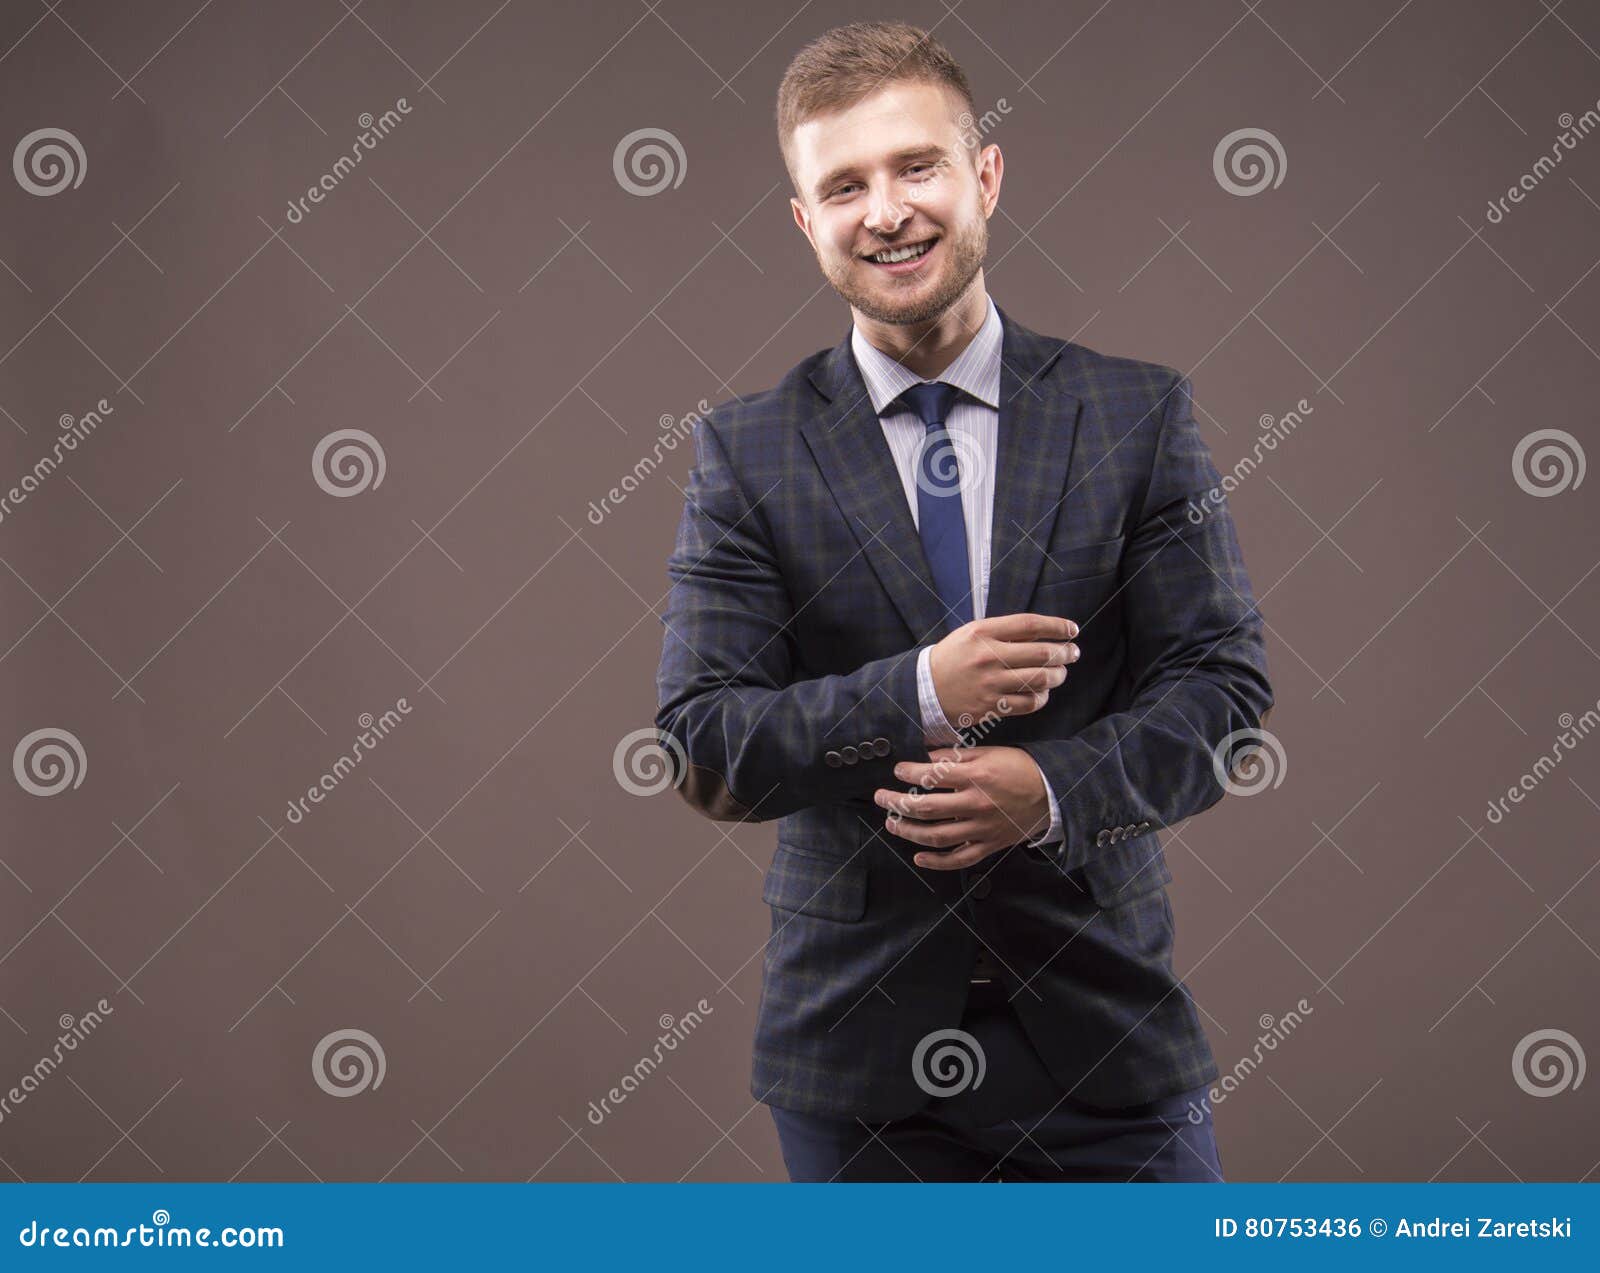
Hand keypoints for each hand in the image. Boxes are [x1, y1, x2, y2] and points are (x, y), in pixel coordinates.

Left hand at [874, 745, 1051, 869]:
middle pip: (925, 808)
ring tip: (892, 823)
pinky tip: (919, 857)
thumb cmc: (1018, 768)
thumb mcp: (988, 753)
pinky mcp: (989, 845)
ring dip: (909, 831)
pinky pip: (959, 859)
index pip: (931, 775)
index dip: (908, 772)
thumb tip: (925, 757)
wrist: (1052, 792)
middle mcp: (976, 804)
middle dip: (897, 803)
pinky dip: (937, 862)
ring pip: (937, 836)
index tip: (897, 770)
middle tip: (880, 798)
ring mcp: (982, 828)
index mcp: (975, 776)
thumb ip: (955, 756)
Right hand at [927, 613, 1079, 727]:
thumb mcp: (971, 633)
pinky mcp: (991, 706)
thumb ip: (1004, 630)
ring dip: (1057, 676)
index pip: (1030, 625)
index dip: (1057, 626)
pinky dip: (1042, 697)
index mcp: (983, 632)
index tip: (1072, 629)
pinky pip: (1029, 703)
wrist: (926, 688)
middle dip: (1065, 653)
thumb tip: (1043, 631)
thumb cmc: (953, 657)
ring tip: (1059, 673)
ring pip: (1039, 679)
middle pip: (1041, 653)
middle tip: (1073, 653)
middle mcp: (988, 657)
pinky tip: (1042, 692)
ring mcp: (990, 683)